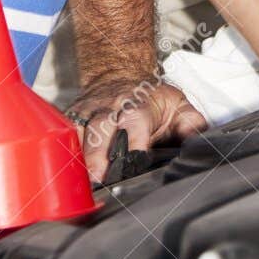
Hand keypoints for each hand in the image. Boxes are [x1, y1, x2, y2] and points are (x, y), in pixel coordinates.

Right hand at [70, 78, 206, 181]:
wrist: (119, 75)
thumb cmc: (150, 98)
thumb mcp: (177, 105)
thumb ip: (191, 124)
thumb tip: (199, 139)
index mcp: (137, 105)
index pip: (136, 121)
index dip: (135, 141)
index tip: (136, 161)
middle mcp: (109, 108)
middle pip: (100, 129)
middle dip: (97, 153)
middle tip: (98, 179)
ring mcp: (87, 113)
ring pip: (77, 133)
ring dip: (76, 158)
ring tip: (75, 183)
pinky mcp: (71, 119)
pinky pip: (61, 135)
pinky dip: (58, 153)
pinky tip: (60, 174)